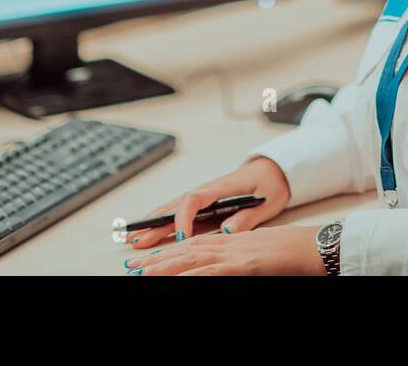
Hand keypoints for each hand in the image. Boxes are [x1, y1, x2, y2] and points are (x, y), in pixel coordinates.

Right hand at [123, 156, 290, 249]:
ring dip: (154, 223)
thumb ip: (247, 217)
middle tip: (138, 239)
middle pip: (176, 205)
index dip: (184, 219)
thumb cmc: (271, 183)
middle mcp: (208, 191)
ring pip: (173, 209)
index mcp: (221, 188)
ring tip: (134, 237)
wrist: (273, 168)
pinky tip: (149, 230)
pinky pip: (179, 212)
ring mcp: (204, 196)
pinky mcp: (205, 203)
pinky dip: (163, 220)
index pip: (194, 200)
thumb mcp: (266, 200)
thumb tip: (226, 230)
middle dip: (156, 223)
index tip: (182, 238)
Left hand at [124, 224, 323, 275]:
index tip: (147, 260)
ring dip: (165, 266)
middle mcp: (227, 243)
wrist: (312, 246)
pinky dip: (192, 274)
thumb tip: (218, 267)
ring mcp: (233, 253)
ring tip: (143, 273)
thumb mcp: (256, 253)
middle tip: (134, 267)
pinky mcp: (243, 264)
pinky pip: (212, 270)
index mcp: (229, 241)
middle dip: (158, 260)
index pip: (192, 245)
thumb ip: (236, 257)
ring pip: (192, 258)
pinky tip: (177, 278)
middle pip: (185, 250)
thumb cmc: (289, 252)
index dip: (168, 252)